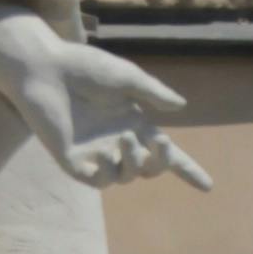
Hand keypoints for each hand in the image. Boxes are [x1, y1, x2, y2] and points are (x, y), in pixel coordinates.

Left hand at [0, 19, 206, 194]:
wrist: (44, 69)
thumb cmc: (83, 67)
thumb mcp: (125, 76)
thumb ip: (152, 92)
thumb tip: (180, 106)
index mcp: (131, 121)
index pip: (164, 151)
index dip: (186, 168)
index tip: (208, 186)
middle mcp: (115, 140)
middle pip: (149, 168)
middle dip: (161, 162)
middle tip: (160, 145)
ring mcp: (94, 152)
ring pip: (126, 176)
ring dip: (133, 162)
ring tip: (123, 139)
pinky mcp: (72, 161)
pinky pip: (98, 180)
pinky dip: (107, 174)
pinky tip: (103, 156)